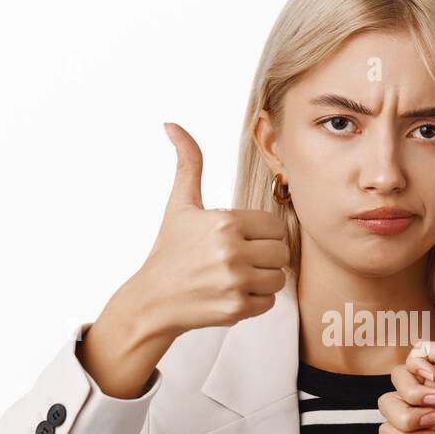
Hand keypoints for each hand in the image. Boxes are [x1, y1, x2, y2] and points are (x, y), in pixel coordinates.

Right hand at [128, 122, 291, 337]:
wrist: (152, 300)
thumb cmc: (170, 251)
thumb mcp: (180, 205)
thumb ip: (188, 164)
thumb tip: (172, 125)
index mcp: (225, 221)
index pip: (276, 227)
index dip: (262, 235)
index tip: (242, 241)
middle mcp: (231, 250)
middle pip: (282, 253)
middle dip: (265, 258)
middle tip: (239, 261)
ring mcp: (234, 281)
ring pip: (279, 278)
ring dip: (262, 280)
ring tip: (235, 278)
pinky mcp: (236, 308)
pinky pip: (269, 302)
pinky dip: (255, 301)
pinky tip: (231, 294)